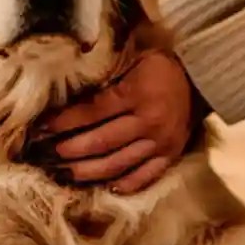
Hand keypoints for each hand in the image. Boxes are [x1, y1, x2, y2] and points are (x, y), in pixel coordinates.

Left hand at [28, 52, 207, 193]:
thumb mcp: (133, 57)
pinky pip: (145, 176)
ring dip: (89, 171)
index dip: (64, 122)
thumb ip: (105, 72)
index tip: (41, 128)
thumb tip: (66, 81)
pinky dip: (125, 184)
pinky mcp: (171, 155)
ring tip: (66, 174)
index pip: (92, 111)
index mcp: (137, 93)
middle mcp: (149, 121)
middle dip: (71, 149)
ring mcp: (161, 142)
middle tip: (47, 155)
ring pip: (118, 163)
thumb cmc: (160, 64)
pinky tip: (106, 188)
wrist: (203, 76)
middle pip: (101, 142)